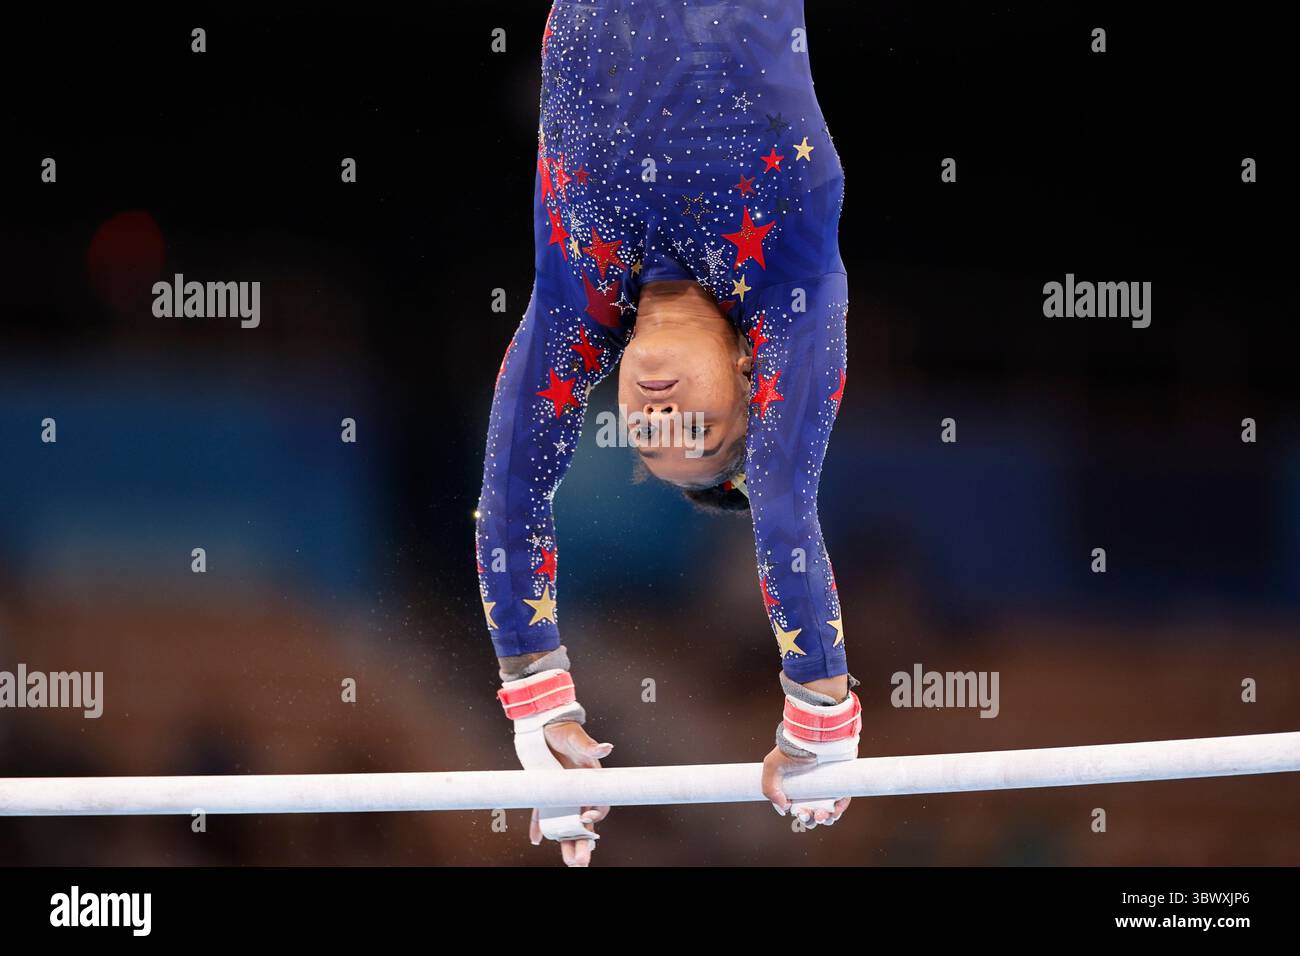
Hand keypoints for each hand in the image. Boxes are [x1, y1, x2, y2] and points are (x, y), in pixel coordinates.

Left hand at [529, 720, 613, 865]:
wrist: (545, 725)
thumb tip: (606, 748)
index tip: (587, 818)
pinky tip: (536, 839)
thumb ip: (590, 746)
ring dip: (566, 842)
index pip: (599, 804)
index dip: (596, 814)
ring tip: (570, 863)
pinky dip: (539, 826)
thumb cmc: (565, 731)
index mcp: (590, 781)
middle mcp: (577, 792)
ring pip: (565, 824)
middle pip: (583, 823)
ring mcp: (560, 795)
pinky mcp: (544, 793)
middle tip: (581, 862)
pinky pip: (542, 814)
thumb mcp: (577, 738)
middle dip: (584, 843)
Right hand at [761, 745, 851, 828]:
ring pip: (829, 810)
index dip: (801, 816)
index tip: (799, 814)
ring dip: (825, 819)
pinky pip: (843, 801)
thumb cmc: (792, 749)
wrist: (813, 736)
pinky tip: (833, 812)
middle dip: (811, 820)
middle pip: (814, 812)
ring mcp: (828, 785)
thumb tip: (783, 809)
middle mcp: (813, 788)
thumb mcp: (772, 766)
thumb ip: (769, 788)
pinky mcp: (841, 781)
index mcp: (797, 787)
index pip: (800, 808)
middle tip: (810, 816)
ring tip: (820, 815)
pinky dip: (839, 809)